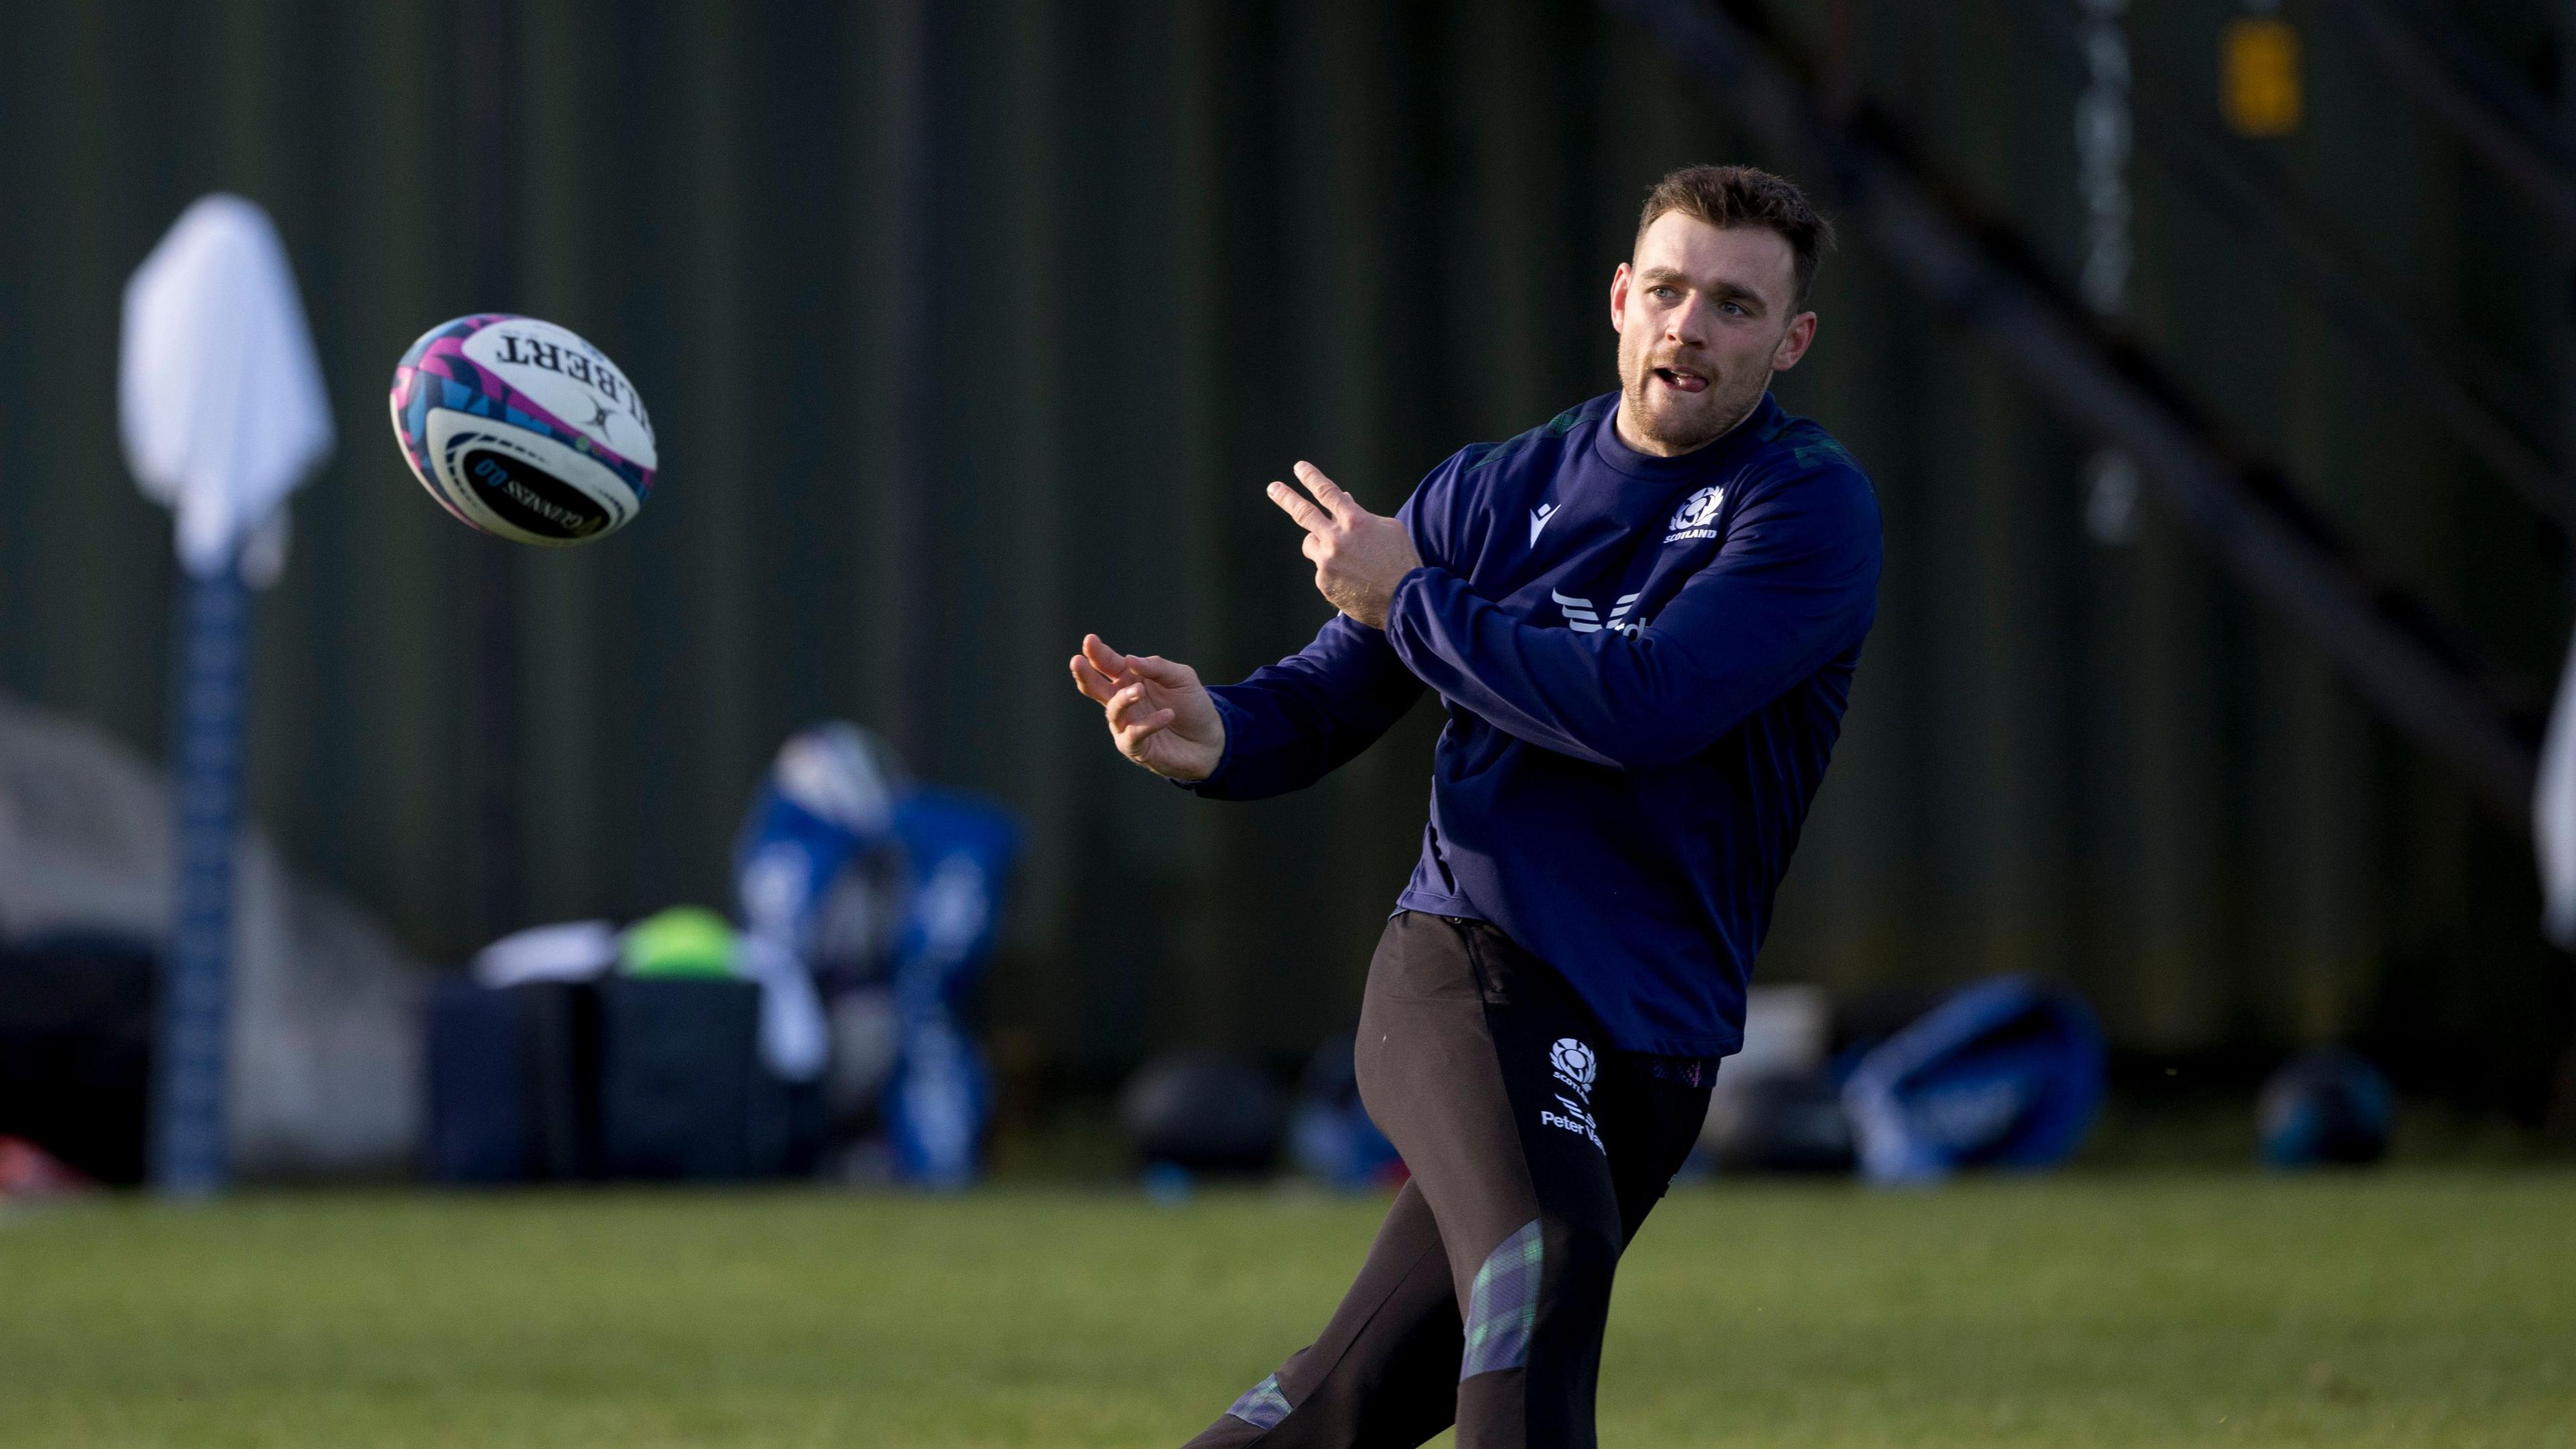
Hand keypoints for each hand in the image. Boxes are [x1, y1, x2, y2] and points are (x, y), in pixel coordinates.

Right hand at [1067, 633, 1225, 780]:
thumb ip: (1157, 667)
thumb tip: (1130, 659)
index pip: (1109, 665)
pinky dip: (1148, 724)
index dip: (1098, 653)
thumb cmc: (1191, 705)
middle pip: (1097, 688)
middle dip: (1085, 675)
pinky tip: (1167, 715)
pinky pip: (1133, 735)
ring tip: (1139, 690)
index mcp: (1130, 680)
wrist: (1210, 739)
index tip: (1089, 640)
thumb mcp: (1181, 678)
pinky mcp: (1136, 748)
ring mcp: (1126, 725)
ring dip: (1124, 698)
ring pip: (1113, 711)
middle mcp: (1123, 702)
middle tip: (1077, 662)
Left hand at [1266, 461, 1421, 629]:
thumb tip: (1343, 499)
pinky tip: (1354, 580)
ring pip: (1311, 545)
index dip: (1311, 477)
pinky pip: (1322, 570)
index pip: (1327, 492)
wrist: (1406, 600)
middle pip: (1303, 513)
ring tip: (1343, 557)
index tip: (1299, 468)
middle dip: (1286, 497)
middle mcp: (1336, 539)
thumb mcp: (1389, 529)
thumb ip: (1362, 514)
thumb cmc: (1402, 561)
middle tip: (1273, 487)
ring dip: (1320, 544)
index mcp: (1355, 521)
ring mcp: (1328, 562)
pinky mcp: (1324, 583)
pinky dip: (1333, 571)